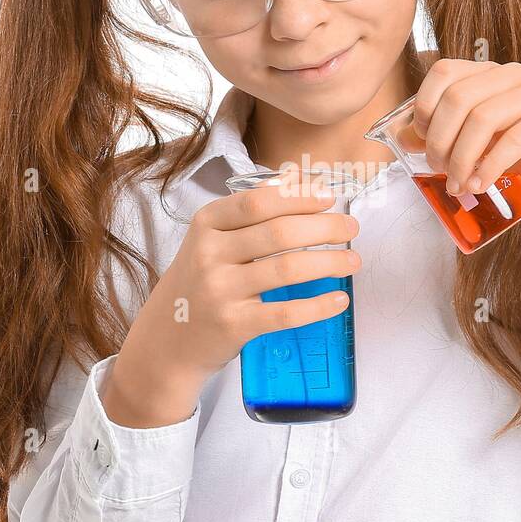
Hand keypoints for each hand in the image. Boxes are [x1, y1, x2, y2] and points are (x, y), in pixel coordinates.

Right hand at [102, 173, 361, 426]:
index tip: (329, 196)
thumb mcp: (211, 240)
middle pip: (279, 233)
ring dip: (329, 263)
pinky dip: (318, 306)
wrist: (167, 339)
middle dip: (324, 227)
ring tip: (353, 261)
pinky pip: (285, 313)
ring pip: (287, 270)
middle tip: (351, 227)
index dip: (299, 196)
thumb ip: (249, 214)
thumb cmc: (199, 282)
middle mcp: (210, 254)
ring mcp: (220, 290)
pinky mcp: (234, 325)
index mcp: (207, 224)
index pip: (258, 200)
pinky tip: (340, 299)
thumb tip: (302, 183)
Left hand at [410, 58, 520, 239]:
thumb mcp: (474, 148)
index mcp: (489, 74)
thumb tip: (400, 137)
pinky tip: (481, 185)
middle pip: (459, 97)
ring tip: (458, 184)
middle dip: (440, 140)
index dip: (424, 106)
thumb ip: (440, 137)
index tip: (421, 140)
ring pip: (483, 117)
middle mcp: (512, 75)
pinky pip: (514, 138)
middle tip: (438, 171)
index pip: (444, 72)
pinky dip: (490, 166)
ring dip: (462, 157)